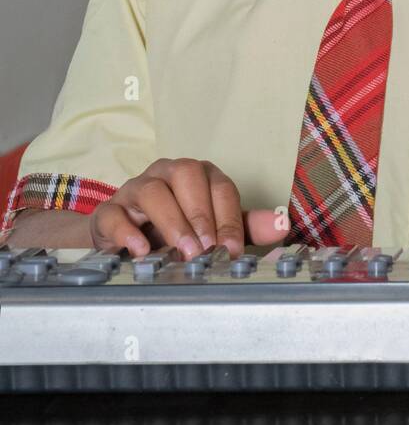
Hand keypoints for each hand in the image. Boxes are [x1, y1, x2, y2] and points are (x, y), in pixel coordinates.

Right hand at [89, 157, 246, 258]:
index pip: (220, 186)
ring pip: (152, 190)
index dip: (228, 217)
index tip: (232, 249)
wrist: (126, 240)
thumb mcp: (213, 229)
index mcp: (198, 176)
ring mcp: (136, 189)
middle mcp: (167, 174)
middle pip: (186, 175)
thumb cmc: (175, 230)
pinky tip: (142, 250)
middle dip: (200, 213)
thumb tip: (282, 224)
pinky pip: (115, 213)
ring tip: (183, 250)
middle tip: (206, 248)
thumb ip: (245, 227)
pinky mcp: (110, 210)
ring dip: (171, 221)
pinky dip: (128, 231)